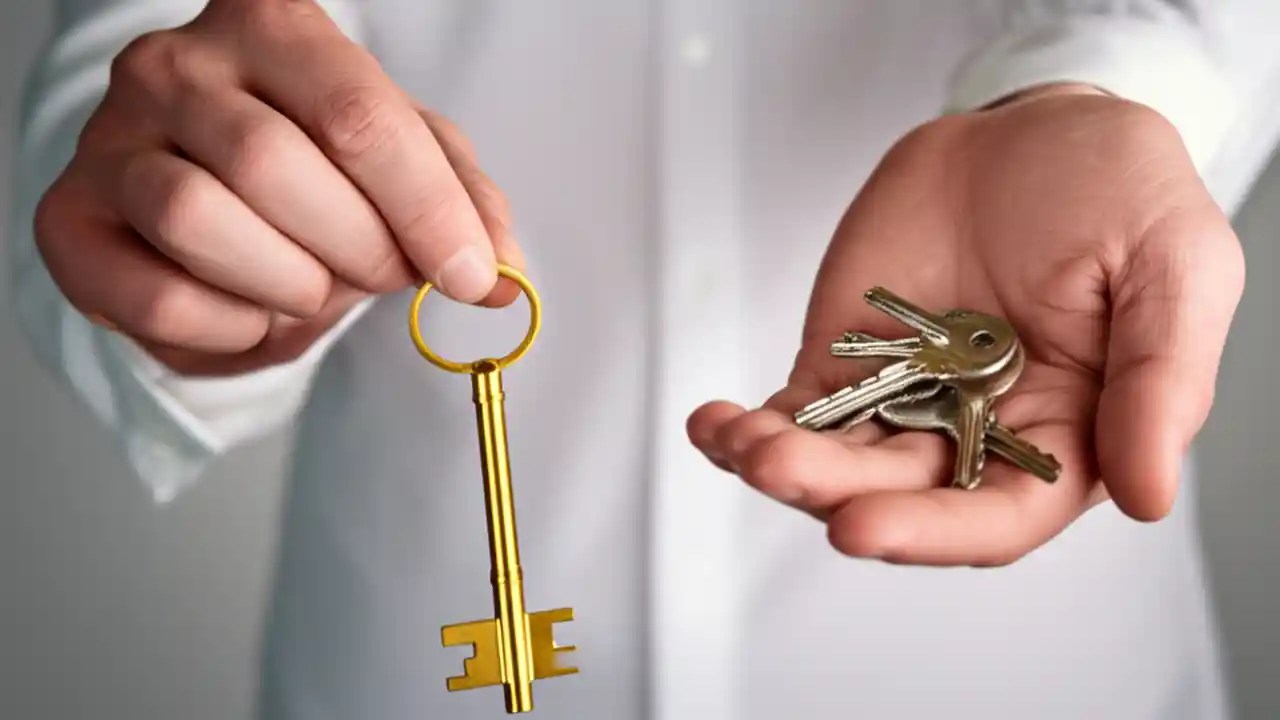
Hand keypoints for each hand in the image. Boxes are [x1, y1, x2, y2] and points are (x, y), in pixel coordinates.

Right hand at [34, 0, 519, 375]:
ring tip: (316, 284)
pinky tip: (256, 308)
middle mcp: (175, 64)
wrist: (215, 186)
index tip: (470, 276)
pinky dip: (230, 326)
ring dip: (288, 282)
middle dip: (356, 247)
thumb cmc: (321, 165)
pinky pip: (157, 295)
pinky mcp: (71, 221)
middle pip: (274, 165)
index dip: (426, 210)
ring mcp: (111, 139)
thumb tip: (501, 277)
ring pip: (198, 218)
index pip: (358, 116)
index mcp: (271, 24)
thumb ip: (462, 204)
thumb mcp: (408, 161)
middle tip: (382, 272)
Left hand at [688, 85, 1244, 565]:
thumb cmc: (1119, 194)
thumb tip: (1148, 495)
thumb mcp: (1176, 267)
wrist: (1033, 131)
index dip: (931, 532)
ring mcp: (904, 401)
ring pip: (836, 461)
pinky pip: (795, 411)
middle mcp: (977, 436)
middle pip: (899, 495)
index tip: (864, 528)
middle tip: (782, 468)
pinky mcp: (846, 363)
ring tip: (738, 439)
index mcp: (1063, 435)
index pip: (996, 516)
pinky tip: (713, 425)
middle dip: (835, 491)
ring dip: (781, 463)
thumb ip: (1160, 379)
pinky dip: (749, 426)